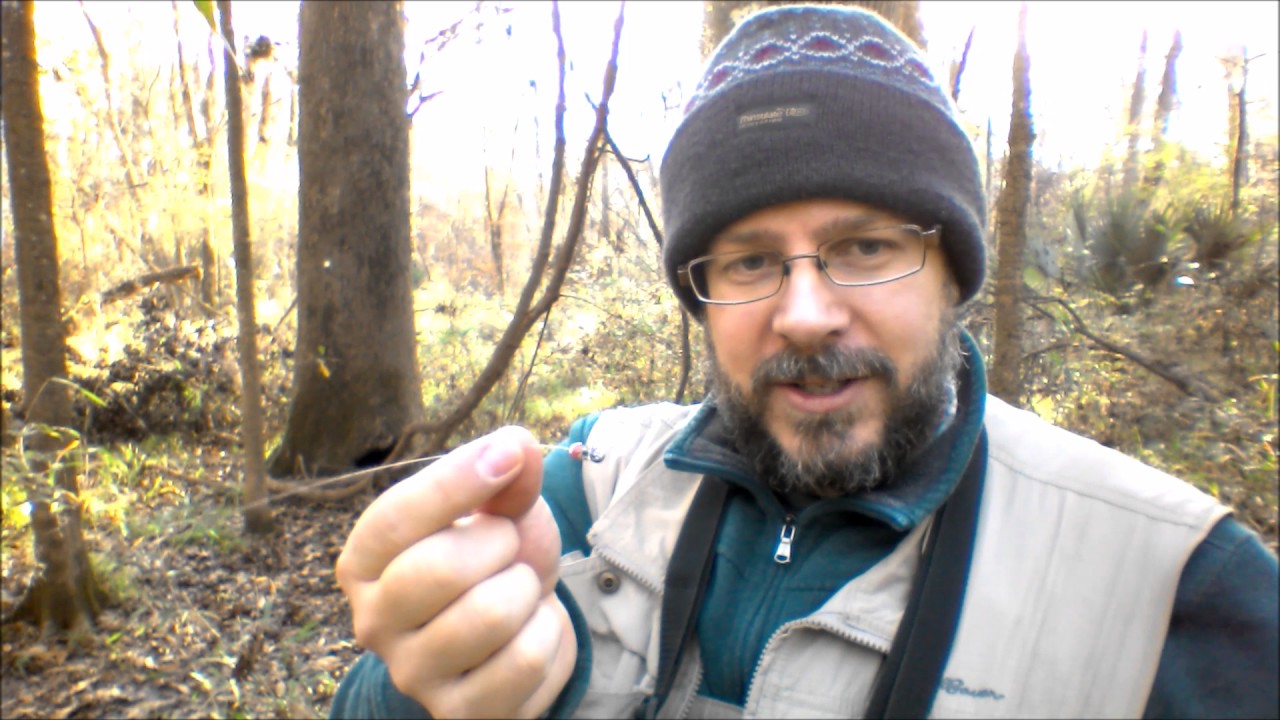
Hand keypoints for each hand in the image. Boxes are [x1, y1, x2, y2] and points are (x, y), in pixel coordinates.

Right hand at [335, 426, 575, 717]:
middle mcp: (373, 622)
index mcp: (364, 562)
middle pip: (439, 571)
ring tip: (517, 589)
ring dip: (524, 590)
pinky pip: (524, 660)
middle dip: (500, 543)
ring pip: (488, 616)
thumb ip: (505, 475)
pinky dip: (546, 633)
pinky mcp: (459, 713)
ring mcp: (414, 674)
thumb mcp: (499, 509)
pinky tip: (530, 630)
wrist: (513, 634)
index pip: (394, 518)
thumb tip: (516, 446)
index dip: (457, 481)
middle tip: (507, 545)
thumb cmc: (492, 561)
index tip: (510, 454)